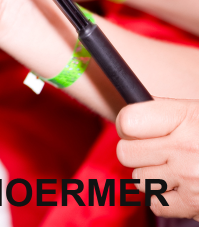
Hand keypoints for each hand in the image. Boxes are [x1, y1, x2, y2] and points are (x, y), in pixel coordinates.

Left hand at [117, 99, 198, 219]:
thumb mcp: (198, 113)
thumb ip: (167, 113)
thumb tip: (129, 119)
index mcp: (187, 117)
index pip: (128, 121)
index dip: (128, 126)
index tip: (137, 129)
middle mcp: (186, 148)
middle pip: (126, 153)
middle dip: (137, 152)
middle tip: (157, 151)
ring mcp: (191, 179)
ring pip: (139, 180)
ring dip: (151, 176)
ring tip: (174, 168)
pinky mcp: (196, 205)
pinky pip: (156, 204)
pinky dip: (164, 198)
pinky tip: (180, 187)